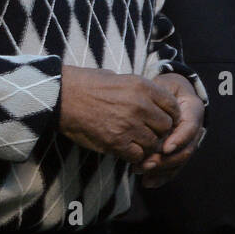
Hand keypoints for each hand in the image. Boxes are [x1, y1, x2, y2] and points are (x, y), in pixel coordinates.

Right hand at [59, 65, 178, 163]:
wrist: (61, 96)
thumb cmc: (88, 84)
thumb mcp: (120, 78)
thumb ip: (141, 91)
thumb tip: (156, 104)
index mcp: (143, 87)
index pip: (173, 106)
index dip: (170, 116)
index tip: (162, 120)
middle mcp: (140, 106)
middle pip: (166, 127)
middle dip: (159, 132)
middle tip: (148, 133)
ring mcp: (129, 125)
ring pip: (153, 143)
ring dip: (146, 145)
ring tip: (134, 142)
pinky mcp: (116, 142)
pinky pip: (137, 155)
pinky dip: (133, 156)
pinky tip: (124, 149)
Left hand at [137, 73, 206, 186]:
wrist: (169, 93)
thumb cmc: (163, 88)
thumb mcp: (163, 86)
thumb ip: (160, 98)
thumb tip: (151, 113)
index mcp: (194, 109)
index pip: (190, 126)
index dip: (180, 139)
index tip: (165, 148)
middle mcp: (195, 128)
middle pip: (186, 149)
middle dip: (167, 160)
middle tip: (146, 163)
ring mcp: (187, 142)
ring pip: (180, 161)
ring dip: (161, 170)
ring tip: (140, 170)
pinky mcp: (178, 152)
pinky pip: (173, 168)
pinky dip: (161, 177)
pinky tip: (147, 182)